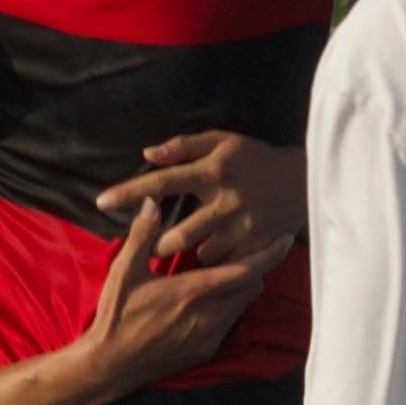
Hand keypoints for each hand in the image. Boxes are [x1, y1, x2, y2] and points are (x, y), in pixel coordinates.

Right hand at [77, 197, 281, 398]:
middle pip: (252, 287)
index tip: (285, 238)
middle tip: (249, 248)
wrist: (110, 366)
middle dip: (255, 268)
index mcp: (193, 292)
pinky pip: (230, 323)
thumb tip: (151, 201)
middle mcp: (210, 316)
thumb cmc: (116, 316)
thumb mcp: (124, 272)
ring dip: (242, 287)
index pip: (245, 271)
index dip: (269, 254)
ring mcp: (210, 336)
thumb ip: (142, 235)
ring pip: (243, 306)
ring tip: (230, 269)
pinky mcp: (206, 351)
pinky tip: (211, 298)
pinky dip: (229, 306)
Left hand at [95, 124, 304, 274]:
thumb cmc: (253, 157)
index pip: (162, 182)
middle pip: (178, 235)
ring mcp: (243, 226)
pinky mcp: (258, 245)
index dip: (130, 192)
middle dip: (161, 245)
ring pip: (202, 253)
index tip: (101, 202)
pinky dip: (217, 260)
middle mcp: (225, 200)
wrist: (304, 178)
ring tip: (193, 249)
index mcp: (212, 171)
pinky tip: (217, 253)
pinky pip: (226, 263)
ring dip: (192, 254)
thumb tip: (147, 153)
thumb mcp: (221, 141)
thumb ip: (183, 146)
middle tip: (155, 246)